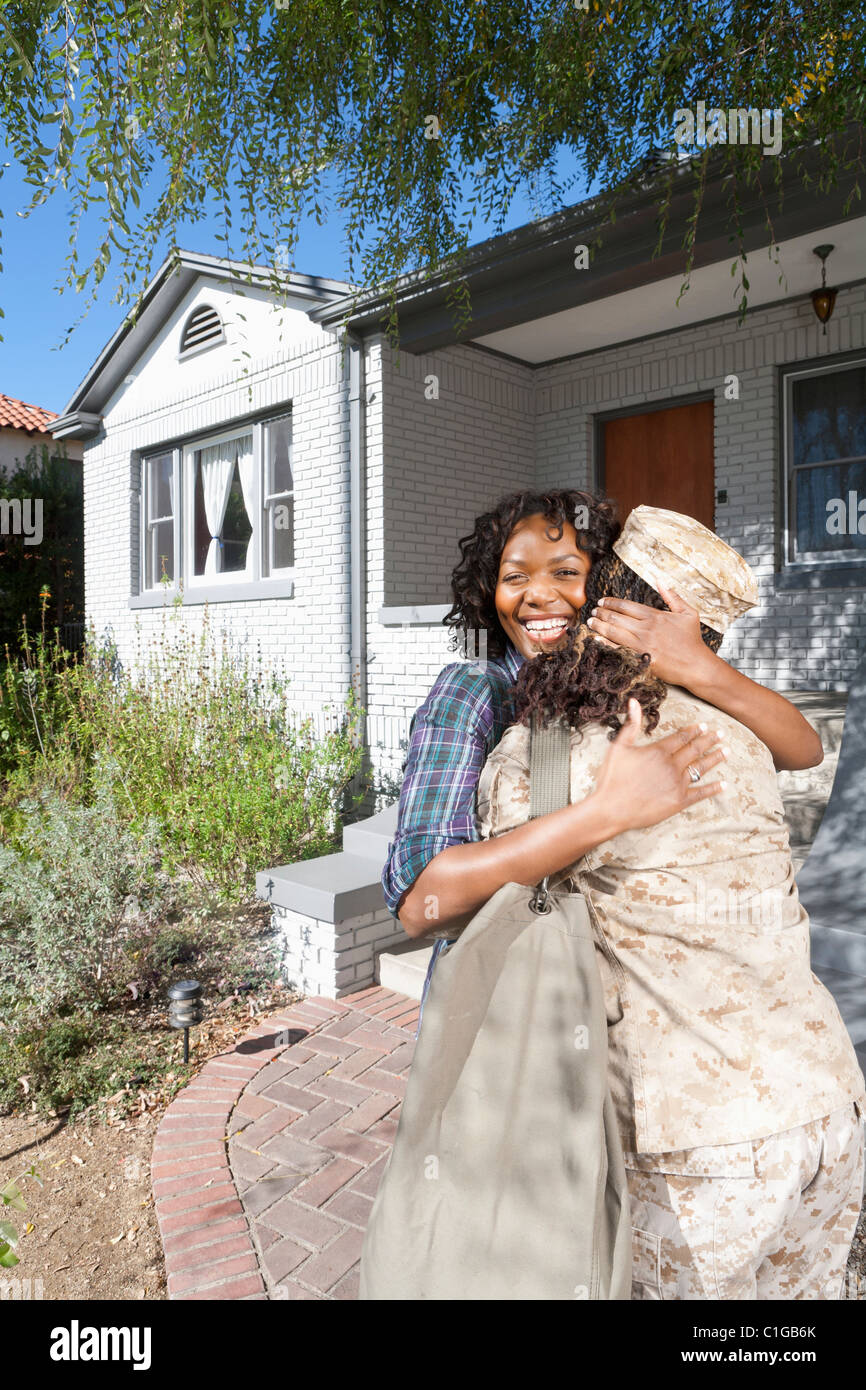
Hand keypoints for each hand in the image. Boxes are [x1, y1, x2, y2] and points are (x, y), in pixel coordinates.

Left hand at [586, 578, 713, 686]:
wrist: (696, 665)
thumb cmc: (692, 640)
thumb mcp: (688, 613)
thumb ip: (672, 596)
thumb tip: (660, 580)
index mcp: (655, 616)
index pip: (626, 606)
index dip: (611, 602)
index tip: (602, 601)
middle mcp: (646, 628)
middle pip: (616, 617)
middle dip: (601, 613)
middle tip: (593, 611)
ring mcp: (641, 644)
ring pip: (613, 632)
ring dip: (599, 626)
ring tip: (590, 622)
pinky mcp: (639, 659)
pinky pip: (617, 649)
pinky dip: (604, 643)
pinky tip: (595, 639)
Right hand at [589, 698, 727, 834]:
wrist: (611, 809)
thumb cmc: (612, 778)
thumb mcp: (618, 747)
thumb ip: (631, 724)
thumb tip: (633, 701)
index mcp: (659, 751)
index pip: (681, 737)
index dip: (694, 730)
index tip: (704, 726)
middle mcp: (672, 765)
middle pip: (695, 749)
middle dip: (710, 740)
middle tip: (722, 734)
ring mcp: (678, 784)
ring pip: (701, 767)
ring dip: (715, 758)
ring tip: (727, 751)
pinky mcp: (679, 801)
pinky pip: (701, 793)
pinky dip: (714, 788)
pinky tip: (724, 784)